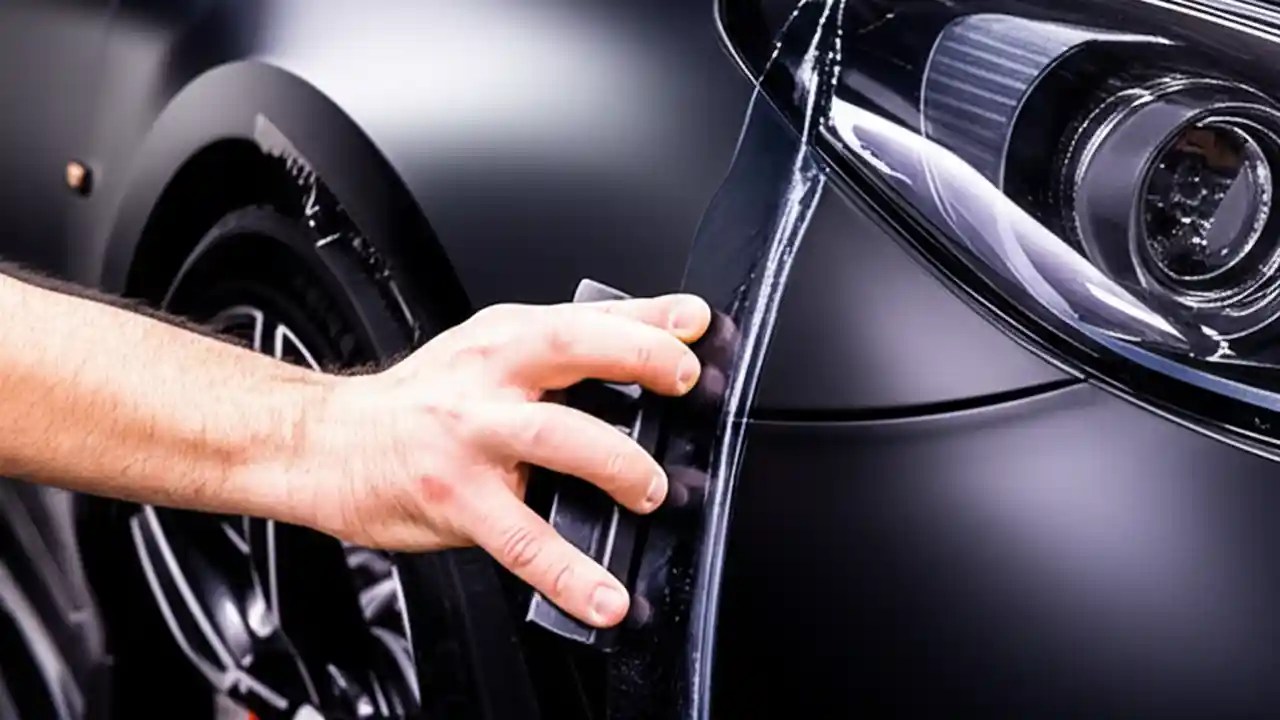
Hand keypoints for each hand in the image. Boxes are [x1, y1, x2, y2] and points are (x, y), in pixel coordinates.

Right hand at [285, 294, 710, 627]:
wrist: (330, 444)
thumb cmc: (419, 404)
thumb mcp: (488, 354)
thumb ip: (565, 350)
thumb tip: (659, 338)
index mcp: (503, 338)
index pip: (585, 315)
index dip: (647, 316)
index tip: (697, 324)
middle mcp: (487, 377)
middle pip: (568, 349)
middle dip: (636, 358)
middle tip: (686, 382)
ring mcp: (469, 436)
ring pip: (552, 436)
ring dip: (614, 461)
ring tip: (650, 490)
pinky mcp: (455, 499)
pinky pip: (520, 539)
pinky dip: (568, 571)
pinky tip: (602, 595)